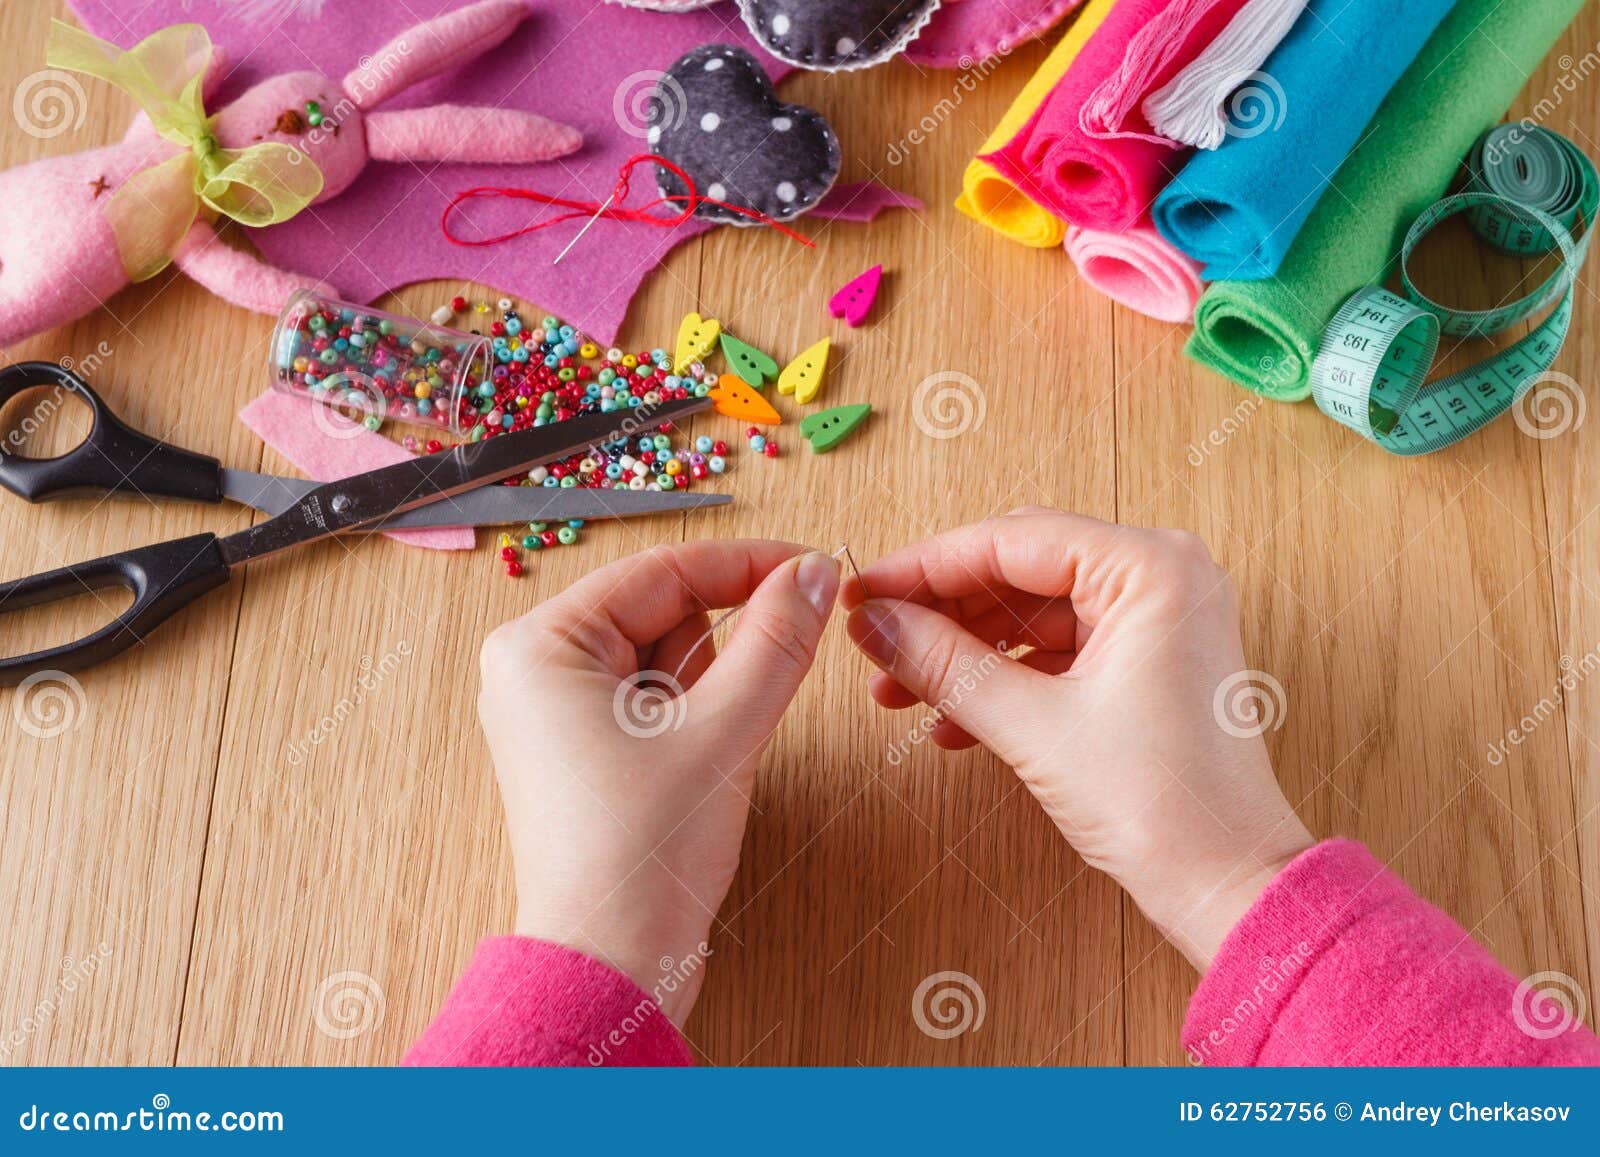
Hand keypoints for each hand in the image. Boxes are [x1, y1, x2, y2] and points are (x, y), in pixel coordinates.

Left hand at [478, 540, 839, 1022]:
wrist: (611, 965)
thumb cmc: (640, 855)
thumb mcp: (723, 729)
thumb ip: (775, 640)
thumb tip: (811, 574)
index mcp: (541, 644)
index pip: (662, 571)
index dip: (747, 566)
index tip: (813, 567)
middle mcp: (534, 668)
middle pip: (661, 611)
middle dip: (723, 644)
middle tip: (762, 683)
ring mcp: (554, 711)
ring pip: (663, 657)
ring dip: (711, 688)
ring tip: (707, 752)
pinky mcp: (580, 749)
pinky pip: (652, 700)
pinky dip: (695, 716)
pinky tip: (700, 764)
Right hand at [841, 508, 1311, 969]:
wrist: (1229, 885)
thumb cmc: (1164, 806)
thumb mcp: (1033, 726)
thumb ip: (944, 664)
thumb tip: (874, 623)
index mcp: (1151, 567)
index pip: (1010, 541)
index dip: (924, 567)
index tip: (863, 590)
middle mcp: (1162, 576)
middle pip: (1019, 569)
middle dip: (941, 611)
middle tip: (875, 640)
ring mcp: (1158, 619)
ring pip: (1031, 613)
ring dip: (964, 651)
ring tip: (899, 690)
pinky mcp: (1149, 661)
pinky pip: (1057, 649)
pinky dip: (1004, 678)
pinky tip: (950, 719)